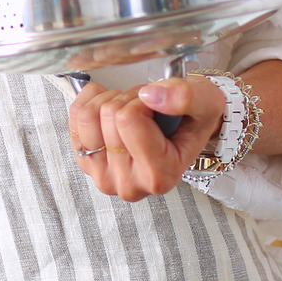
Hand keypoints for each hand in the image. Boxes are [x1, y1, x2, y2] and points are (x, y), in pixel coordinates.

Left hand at [66, 76, 226, 202]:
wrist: (184, 129)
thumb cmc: (194, 119)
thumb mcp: (206, 103)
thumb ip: (185, 97)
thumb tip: (152, 96)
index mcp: (160, 175)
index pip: (128, 120)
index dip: (142, 101)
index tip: (158, 108)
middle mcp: (128, 184)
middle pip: (108, 115)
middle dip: (129, 100)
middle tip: (148, 110)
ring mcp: (102, 176)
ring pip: (87, 115)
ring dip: (109, 101)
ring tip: (133, 111)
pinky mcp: (85, 162)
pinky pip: (75, 117)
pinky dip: (92, 102)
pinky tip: (112, 110)